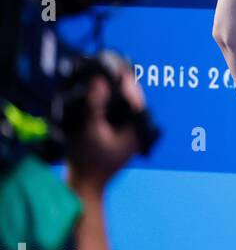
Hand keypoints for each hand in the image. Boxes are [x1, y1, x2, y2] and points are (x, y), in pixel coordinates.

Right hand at [66, 64, 146, 186]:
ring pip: (124, 106)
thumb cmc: (88, 162)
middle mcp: (137, 129)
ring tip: (104, 75)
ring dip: (115, 93)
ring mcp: (128, 133)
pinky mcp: (118, 136)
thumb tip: (100, 82)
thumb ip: (95, 105)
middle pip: (131, 99)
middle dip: (121, 82)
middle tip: (110, 64)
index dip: (125, 78)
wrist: (84, 186)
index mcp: (137, 127)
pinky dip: (109, 104)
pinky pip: (116, 114)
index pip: (135, 96)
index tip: (116, 63)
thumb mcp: (90, 130)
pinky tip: (99, 95)